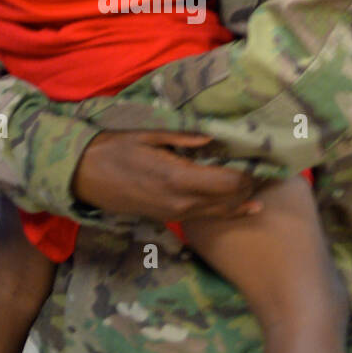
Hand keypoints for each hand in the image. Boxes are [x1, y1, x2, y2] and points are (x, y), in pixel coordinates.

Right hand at [73, 131, 261, 224]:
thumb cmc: (112, 149)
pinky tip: (244, 207)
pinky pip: (203, 216)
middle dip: (249, 187)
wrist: (81, 176)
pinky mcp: (166, 217)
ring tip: (262, 190)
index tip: (264, 160)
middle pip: (227, 199)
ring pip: (218, 212)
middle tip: (269, 173)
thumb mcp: (146, 135)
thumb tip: (212, 139)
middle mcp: (179, 201)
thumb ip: (181, 138)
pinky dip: (225, 211)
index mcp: (176, 177)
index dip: (248, 174)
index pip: (226, 181)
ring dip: (240, 201)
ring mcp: (173, 213)